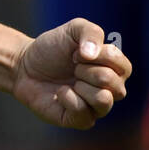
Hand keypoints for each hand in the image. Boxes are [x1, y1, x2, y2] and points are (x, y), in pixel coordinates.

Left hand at [11, 19, 131, 128]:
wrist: (24, 65)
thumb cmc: (53, 48)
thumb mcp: (72, 30)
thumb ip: (91, 32)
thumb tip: (92, 55)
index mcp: (114, 69)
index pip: (123, 66)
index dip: (99, 56)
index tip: (77, 52)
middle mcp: (110, 90)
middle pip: (115, 85)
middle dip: (88, 71)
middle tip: (72, 66)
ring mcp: (95, 107)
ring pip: (103, 101)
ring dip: (81, 86)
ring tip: (69, 81)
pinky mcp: (79, 119)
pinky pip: (83, 114)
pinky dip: (68, 98)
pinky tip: (59, 93)